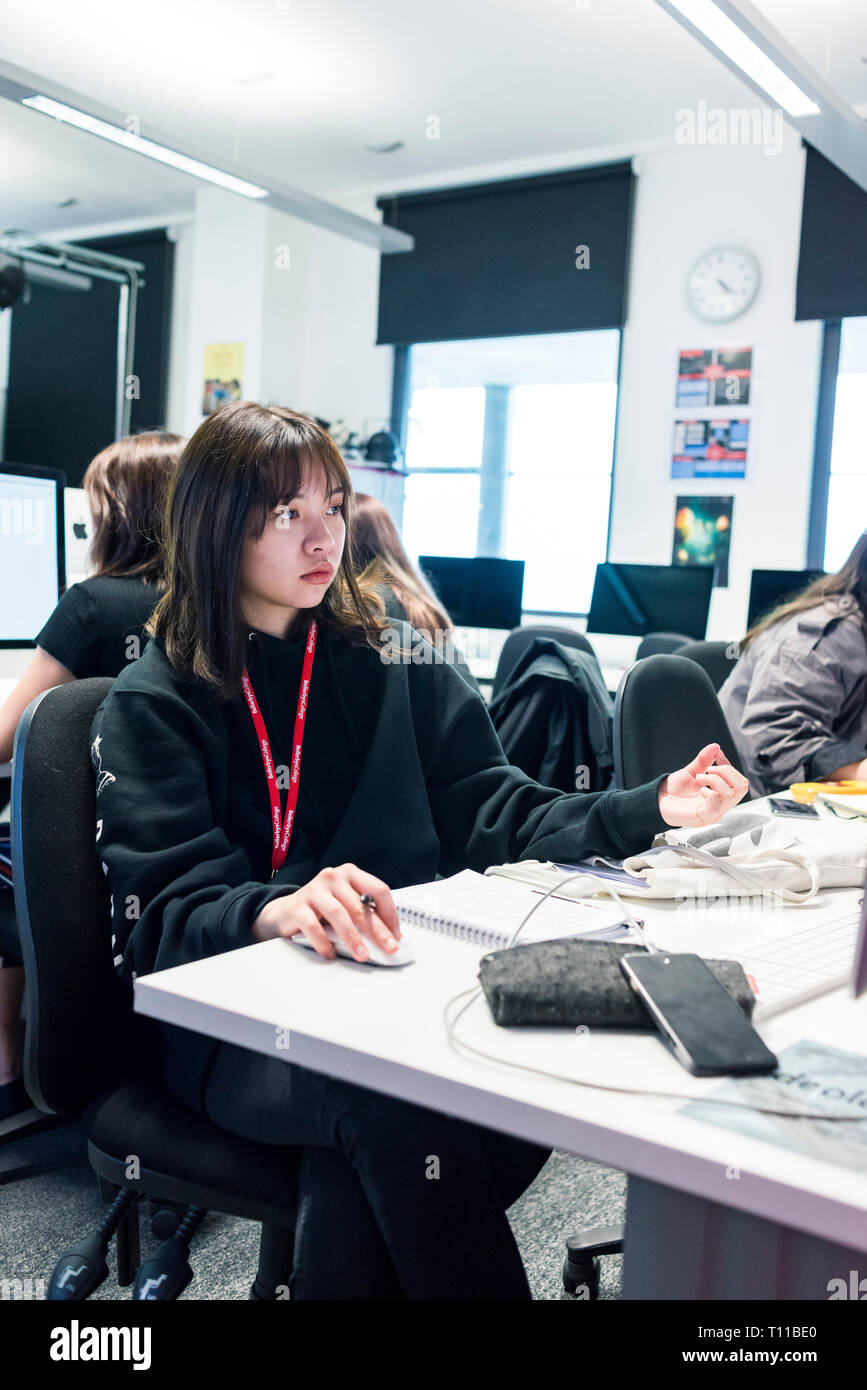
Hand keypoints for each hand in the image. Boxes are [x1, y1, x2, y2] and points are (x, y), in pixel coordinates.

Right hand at [252, 862, 401, 961]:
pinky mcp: (297, 906)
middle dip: (377, 930)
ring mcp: (314, 890)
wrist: (285, 911)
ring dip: (354, 938)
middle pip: (360, 906)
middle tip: (388, 947)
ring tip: (363, 955)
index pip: (378, 890)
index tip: (396, 934)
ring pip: (339, 915)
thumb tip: (390, 935)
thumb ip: (364, 911)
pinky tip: (331, 955)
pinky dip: (324, 943)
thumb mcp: (345, 903)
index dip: (390, 914)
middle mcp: (333, 877)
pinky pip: (314, 927)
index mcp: (350, 873)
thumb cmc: (322, 908)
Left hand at [657, 744, 749, 827]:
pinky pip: (715, 807)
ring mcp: (713, 812)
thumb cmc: (675, 791)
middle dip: (727, 771)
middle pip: (742, 787)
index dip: (729, 765)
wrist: (658, 802)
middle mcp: (720, 804)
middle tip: (709, 770)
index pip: (740, 781)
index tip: (717, 755)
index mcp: (721, 794)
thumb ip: (703, 760)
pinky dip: (709, 793)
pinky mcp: (702, 817)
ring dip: (715, 780)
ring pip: (731, 795)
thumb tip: (716, 747)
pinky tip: (700, 790)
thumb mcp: (691, 772)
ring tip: (700, 778)